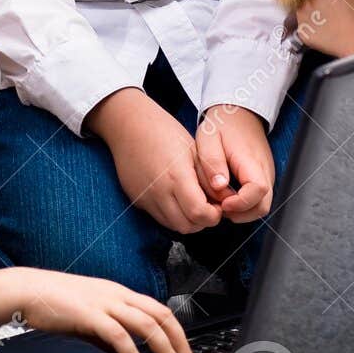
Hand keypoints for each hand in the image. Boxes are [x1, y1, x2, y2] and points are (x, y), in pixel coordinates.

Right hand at [0, 267, 195, 352]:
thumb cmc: (53, 303)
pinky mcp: (90, 314)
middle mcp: (117, 294)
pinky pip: (119, 335)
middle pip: (161, 315)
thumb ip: (108, 336)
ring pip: (147, 323)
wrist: (26, 291)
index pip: (158, 309)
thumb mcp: (88, 319)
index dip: (177, 332)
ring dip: (166, 349)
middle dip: (180, 342)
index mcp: (118, 292)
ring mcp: (105, 302)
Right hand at [87, 88, 222, 233]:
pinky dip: (173, 216)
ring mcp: (146, 198)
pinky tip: (178, 199)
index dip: (214, 215)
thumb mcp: (194, 149)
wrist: (129, 126)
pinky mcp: (138, 200)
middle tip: (209, 206)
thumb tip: (224, 198)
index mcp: (177, 176)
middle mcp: (160, 192)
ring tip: (194, 202)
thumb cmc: (164, 132)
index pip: (199, 213)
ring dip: (188, 221)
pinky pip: (160, 218)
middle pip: (187, 226)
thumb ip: (209, 177)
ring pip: (173, 226)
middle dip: (203, 221)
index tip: (219, 206)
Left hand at [194, 105, 275, 222]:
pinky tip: (228, 197)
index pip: (258, 191)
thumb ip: (212, 163)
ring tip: (222, 203)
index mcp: (252, 160)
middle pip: (263, 205)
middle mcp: (265, 170)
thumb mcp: (209, 138)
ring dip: (243, 211)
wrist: (240, 112)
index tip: (223, 203)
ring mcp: (266, 174)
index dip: (241, 203)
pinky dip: (245, 204)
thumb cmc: (223, 124)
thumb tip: (219, 186)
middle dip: (242, 213)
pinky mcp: (263, 177)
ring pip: (262, 205)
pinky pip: (259, 198)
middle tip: (220, 208)